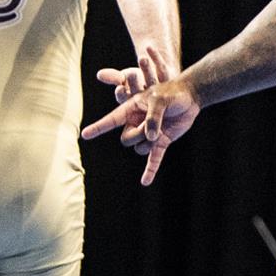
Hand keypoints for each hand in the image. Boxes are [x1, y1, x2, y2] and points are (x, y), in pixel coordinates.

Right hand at [82, 76, 200, 184]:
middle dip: (138, 134)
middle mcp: (136, 123)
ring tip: (160, 130)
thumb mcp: (159, 100)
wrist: (190, 97)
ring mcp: (148, 134)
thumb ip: (152, 118)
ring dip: (149, 142)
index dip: (98, 127)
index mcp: (131, 109)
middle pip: (126, 139)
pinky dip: (150, 170)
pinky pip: (153, 159)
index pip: (111, 120)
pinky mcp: (161, 141)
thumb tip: (151, 137)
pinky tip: (145, 182)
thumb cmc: (172, 93)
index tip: (84, 134)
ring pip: (139, 148)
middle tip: (151, 125)